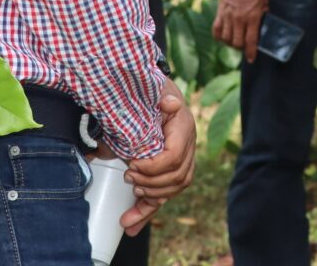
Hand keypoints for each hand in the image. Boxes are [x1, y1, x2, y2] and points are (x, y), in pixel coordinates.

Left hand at [121, 80, 196, 234]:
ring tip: (132, 195)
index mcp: (183, 127)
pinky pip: (163, 196)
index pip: (174, 156)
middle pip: (177, 177)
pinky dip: (146, 212)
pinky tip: (130, 226)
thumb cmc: (153, 93)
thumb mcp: (157, 90)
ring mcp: (182, 160)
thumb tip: (169, 102)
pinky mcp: (170, 172)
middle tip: (129, 177)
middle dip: (151, 183)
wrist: (156, 94)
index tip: (132, 165)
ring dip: (152, 198)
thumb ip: (163, 96)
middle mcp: (188, 146)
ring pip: (174, 189)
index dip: (153, 167)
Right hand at [212, 0, 266, 61]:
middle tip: (244, 47)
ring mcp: (228, 17)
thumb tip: (266, 24)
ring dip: (231, 43)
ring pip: (226, 39)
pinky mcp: (220, 13)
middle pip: (237, 43)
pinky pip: (216, 30)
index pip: (251, 41)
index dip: (251, 52)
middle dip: (241, 49)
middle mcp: (239, 19)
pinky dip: (219, 36)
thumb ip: (264, 15)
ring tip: (235, 42)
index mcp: (252, 17)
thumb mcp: (265, 2)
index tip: (251, 59)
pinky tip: (223, 37)